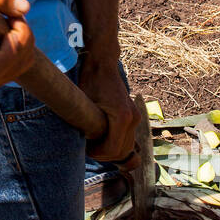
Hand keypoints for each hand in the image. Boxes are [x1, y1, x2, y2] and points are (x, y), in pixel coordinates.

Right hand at [0, 0, 35, 100]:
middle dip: (21, 45)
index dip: (12, 50)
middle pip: (3, 74)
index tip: (16, 23)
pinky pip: (2, 77)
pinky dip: (13, 57)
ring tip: (12, 23)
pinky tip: (8, 35)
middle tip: (18, 18)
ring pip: (7, 77)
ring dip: (20, 50)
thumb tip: (26, 7)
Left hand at [79, 52, 141, 168]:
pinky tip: (101, 138)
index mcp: (122, 117)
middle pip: (122, 152)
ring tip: (94, 144)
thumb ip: (87, 125)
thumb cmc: (90, 82)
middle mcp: (133, 119)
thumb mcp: (84, 104)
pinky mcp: (134, 116)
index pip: (112, 150)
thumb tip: (83, 144)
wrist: (102, 65)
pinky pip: (128, 138)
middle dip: (104, 155)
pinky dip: (116, 143)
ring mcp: (136, 117)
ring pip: (127, 147)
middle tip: (88, 148)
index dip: (97, 154)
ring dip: (111, 151)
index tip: (86, 148)